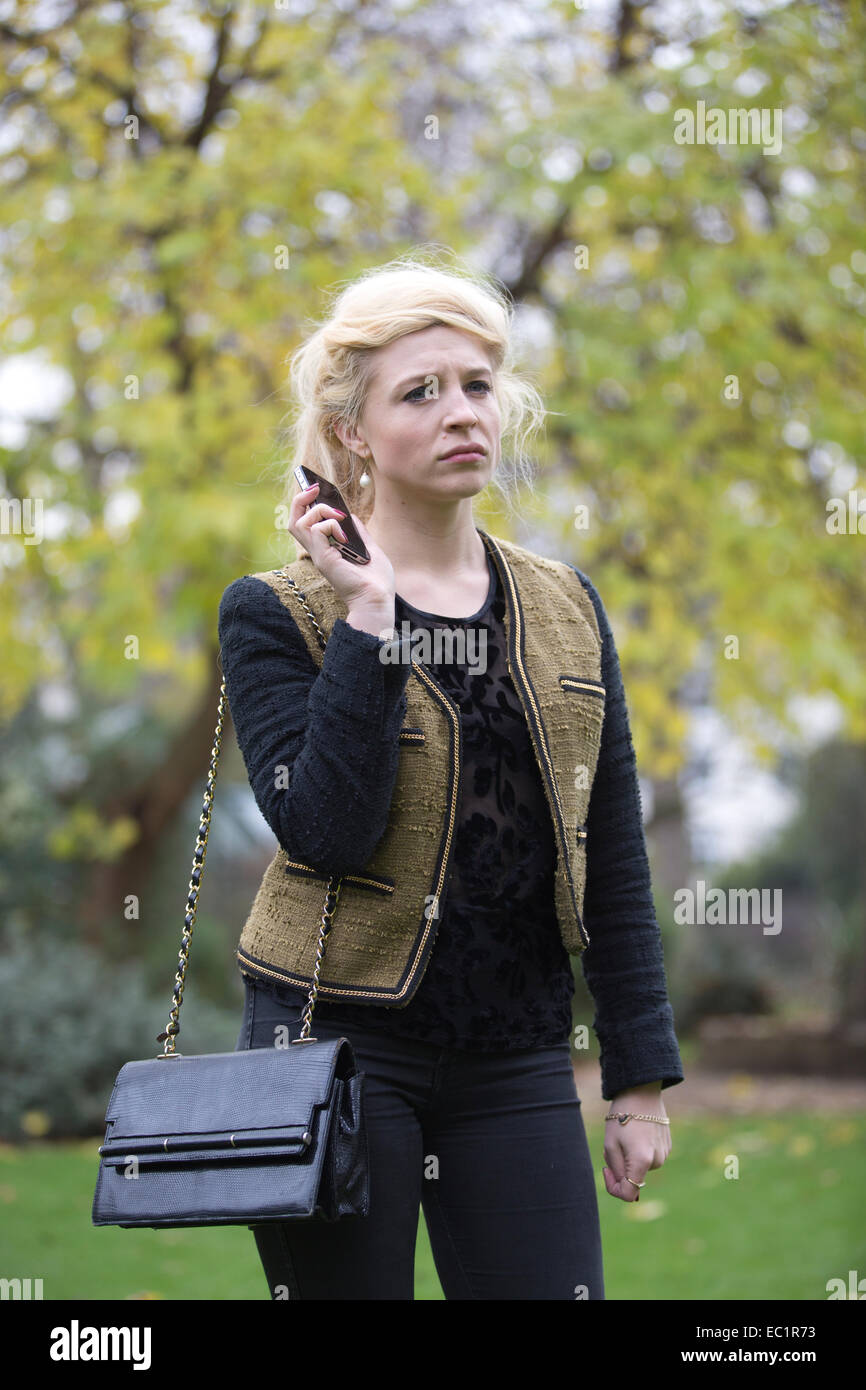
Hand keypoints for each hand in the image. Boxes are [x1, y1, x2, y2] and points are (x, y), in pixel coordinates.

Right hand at [286, 481, 394, 615]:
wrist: (378, 600)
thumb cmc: (376, 581)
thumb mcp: (368, 548)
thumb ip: (357, 532)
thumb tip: (349, 516)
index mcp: (326, 549)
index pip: (305, 524)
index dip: (305, 505)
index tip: (315, 489)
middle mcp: (318, 551)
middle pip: (293, 520)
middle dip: (300, 499)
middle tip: (314, 488)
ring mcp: (318, 554)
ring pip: (298, 522)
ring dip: (318, 510)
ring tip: (339, 515)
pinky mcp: (323, 558)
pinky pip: (316, 530)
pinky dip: (331, 524)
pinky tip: (346, 536)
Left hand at [602, 1086, 671, 1202]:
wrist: (642, 1091)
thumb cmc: (622, 1116)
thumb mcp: (610, 1144)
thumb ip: (617, 1170)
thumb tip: (625, 1189)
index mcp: (642, 1162)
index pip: (628, 1194)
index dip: (613, 1188)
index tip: (606, 1170)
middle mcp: (657, 1161)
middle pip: (634, 1177)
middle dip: (621, 1166)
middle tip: (614, 1143)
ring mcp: (664, 1154)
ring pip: (641, 1167)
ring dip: (630, 1157)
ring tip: (626, 1135)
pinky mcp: (667, 1146)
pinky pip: (649, 1157)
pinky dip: (640, 1150)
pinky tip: (637, 1131)